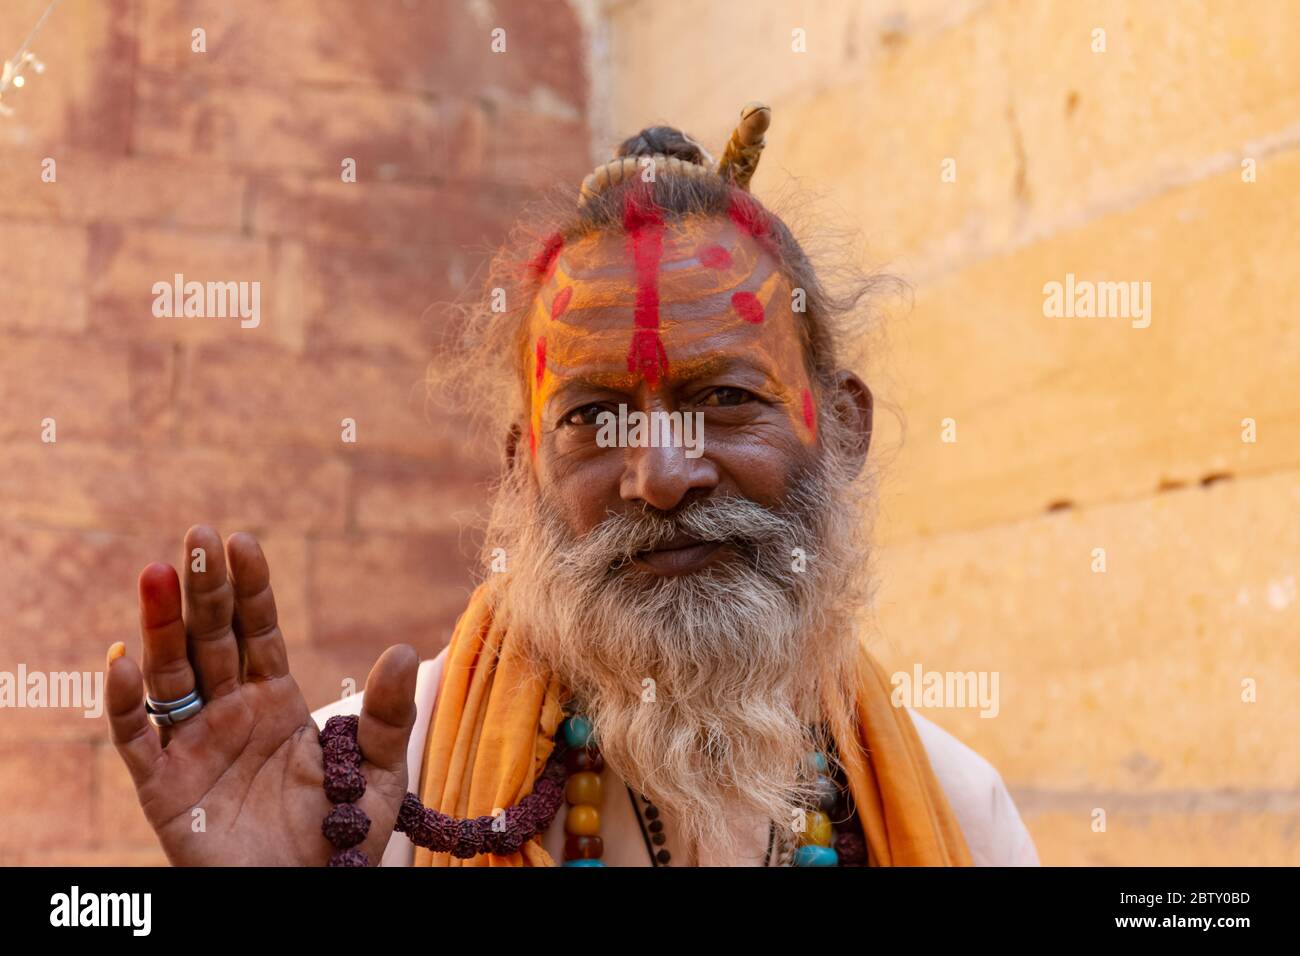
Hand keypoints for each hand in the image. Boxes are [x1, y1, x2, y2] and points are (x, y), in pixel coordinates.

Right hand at [105, 525, 417, 865]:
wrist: (304, 896)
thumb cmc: (339, 837)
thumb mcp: (376, 772)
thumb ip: (387, 716)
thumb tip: (404, 651)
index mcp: (276, 700)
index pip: (259, 631)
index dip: (249, 588)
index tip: (242, 540)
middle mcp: (230, 713)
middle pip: (212, 640)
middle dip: (204, 589)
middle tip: (196, 534)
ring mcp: (194, 747)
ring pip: (171, 676)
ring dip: (160, 626)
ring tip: (156, 574)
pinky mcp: (165, 789)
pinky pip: (137, 741)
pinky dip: (124, 705)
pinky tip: (123, 663)